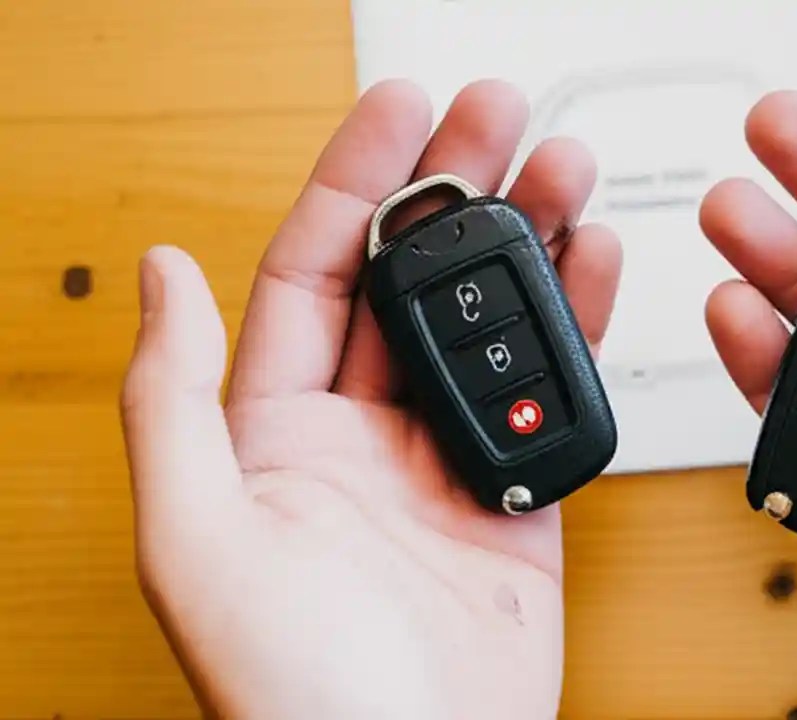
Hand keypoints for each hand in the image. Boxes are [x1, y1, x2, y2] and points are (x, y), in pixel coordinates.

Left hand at [120, 80, 620, 718]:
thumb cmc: (291, 692)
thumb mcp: (194, 540)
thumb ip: (174, 400)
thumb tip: (159, 270)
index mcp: (274, 429)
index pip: (315, 268)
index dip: (358, 179)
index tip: (406, 112)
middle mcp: (361, 434)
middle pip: (413, 278)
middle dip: (458, 186)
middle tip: (503, 115)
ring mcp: (446, 460)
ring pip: (491, 320)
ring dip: (526, 239)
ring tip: (565, 168)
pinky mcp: (520, 495)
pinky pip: (553, 387)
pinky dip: (579, 320)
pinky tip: (596, 263)